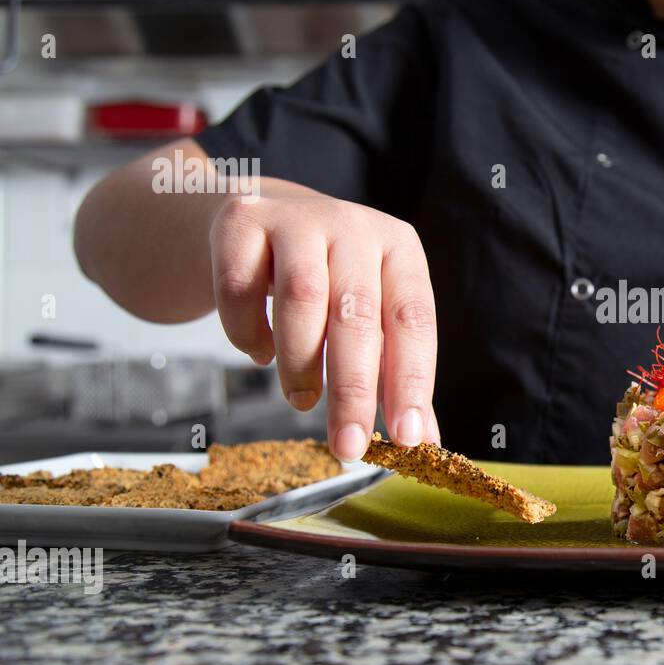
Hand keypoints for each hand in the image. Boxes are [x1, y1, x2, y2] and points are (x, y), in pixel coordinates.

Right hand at [208, 186, 438, 460]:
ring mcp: (297, 218)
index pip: (413, 320)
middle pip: (357, 315)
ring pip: (300, 299)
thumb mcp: (370, 314)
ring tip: (302, 399)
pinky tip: (261, 353)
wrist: (261, 221)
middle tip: (349, 445)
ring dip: (300, 364)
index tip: (408, 438)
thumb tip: (423, 440)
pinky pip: (240, 288)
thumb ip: (394, 373)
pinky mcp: (241, 220)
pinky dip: (248, 334)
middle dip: (353, 391)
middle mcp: (354, 226)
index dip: (411, 382)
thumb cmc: (328, 280)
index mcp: (399, 248)